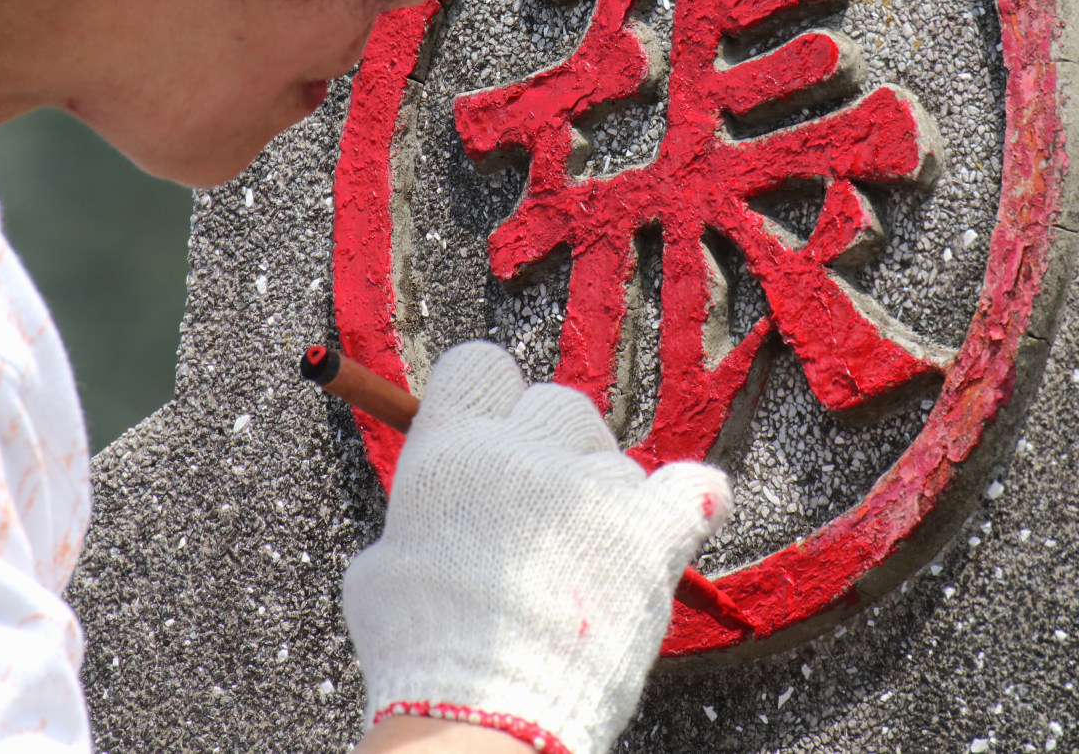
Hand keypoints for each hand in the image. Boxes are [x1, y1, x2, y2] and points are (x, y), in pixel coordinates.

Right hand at [342, 341, 730, 753]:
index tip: (497, 437)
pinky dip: (692, 502)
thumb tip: (433, 509)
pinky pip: (696, 487)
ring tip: (587, 567)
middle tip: (543, 515)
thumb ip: (418, 515)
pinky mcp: (648, 530)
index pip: (481, 366)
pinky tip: (685, 514)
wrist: (482, 712)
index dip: (491, 402)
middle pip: (557, 405)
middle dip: (554, 450)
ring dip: (607, 499)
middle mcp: (523, 450)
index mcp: (451, 447)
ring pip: (616, 460)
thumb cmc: (421, 651)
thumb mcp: (382, 567)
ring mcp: (590, 488)